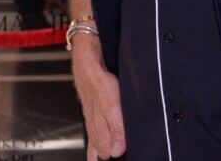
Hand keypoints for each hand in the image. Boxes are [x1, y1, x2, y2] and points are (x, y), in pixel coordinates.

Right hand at [71, 36, 125, 158]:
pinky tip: (94, 158)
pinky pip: (92, 141)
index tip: (132, 154)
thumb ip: (118, 131)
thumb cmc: (102, 85)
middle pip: (106, 152)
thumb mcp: (116, 108)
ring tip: (111, 156)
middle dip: (114, 153)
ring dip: (105, 152)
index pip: (113, 154)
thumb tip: (118, 153)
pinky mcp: (91, 119)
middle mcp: (97, 131)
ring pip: (99, 147)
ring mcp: (93, 125)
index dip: (123, 155)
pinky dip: (93, 152)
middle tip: (128, 154)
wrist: (88, 68)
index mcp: (103, 131)